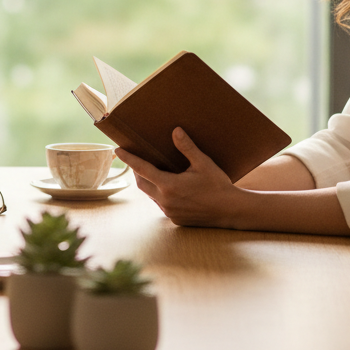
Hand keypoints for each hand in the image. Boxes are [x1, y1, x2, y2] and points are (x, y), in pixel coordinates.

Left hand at [121, 128, 349, 235]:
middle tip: (134, 158)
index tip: (117, 150)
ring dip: (148, 182)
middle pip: (142, 183)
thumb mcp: (203, 163)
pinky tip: (166, 186)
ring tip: (150, 170)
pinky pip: (161, 204)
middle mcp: (165, 201)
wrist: (231, 211)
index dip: (129, 159)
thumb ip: (187, 147)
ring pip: (151, 195)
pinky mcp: (176, 219)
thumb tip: (175, 130)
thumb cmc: (218, 185)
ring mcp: (170, 212)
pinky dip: (159, 193)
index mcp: (169, 186)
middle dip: (137, 171)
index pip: (142, 169)